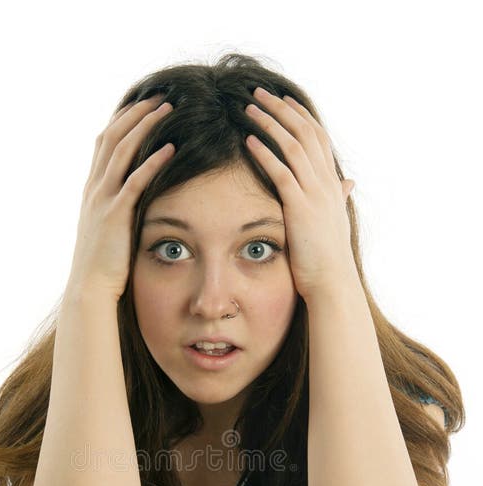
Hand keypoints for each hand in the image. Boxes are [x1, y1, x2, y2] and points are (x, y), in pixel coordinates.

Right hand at [64, 96, 174, 303]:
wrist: (89, 288)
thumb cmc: (102, 265)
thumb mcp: (105, 229)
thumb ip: (115, 209)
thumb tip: (132, 201)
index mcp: (92, 189)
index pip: (104, 142)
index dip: (123, 118)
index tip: (143, 103)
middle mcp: (94, 189)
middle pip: (113, 137)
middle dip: (136, 113)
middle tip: (160, 96)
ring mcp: (103, 200)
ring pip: (122, 151)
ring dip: (146, 127)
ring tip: (167, 110)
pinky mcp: (116, 215)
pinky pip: (135, 181)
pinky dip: (153, 162)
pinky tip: (171, 149)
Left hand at [245, 87, 357, 304]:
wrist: (333, 282)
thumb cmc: (329, 258)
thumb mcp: (335, 221)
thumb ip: (337, 198)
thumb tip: (347, 184)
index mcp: (332, 183)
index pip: (318, 137)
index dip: (301, 115)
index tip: (284, 99)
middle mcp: (326, 182)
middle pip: (304, 132)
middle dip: (281, 109)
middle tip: (259, 93)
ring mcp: (314, 193)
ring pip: (292, 145)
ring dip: (269, 123)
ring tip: (248, 109)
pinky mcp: (300, 207)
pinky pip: (280, 172)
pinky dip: (264, 154)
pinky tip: (248, 141)